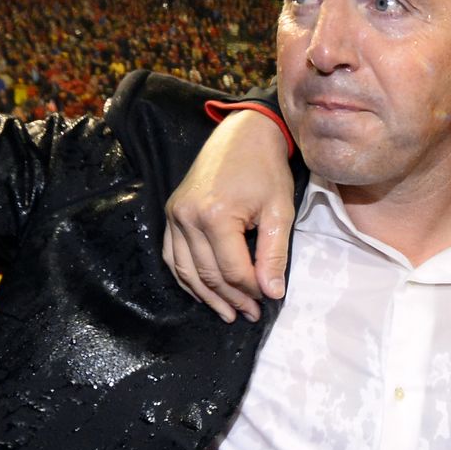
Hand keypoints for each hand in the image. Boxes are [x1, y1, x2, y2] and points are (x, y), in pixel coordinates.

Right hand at [162, 110, 294, 322]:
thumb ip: (274, 254)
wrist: (243, 135)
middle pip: (208, 274)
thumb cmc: (266, 170)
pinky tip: (203, 293)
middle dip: (231, 298)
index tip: (267, 299)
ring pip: (186, 271)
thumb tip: (272, 293)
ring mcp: (175, 215)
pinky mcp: (171, 213)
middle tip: (250, 314)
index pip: (233, 270)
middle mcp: (188, 217)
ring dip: (207, 296)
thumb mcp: (279, 211)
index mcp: (215, 215)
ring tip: (228, 313)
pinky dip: (186, 278)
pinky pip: (172, 256)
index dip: (251, 290)